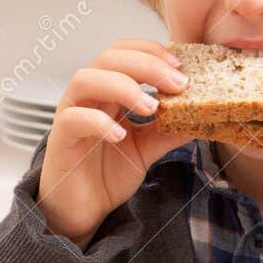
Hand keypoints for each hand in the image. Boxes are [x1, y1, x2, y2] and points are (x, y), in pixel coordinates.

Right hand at [37, 39, 192, 246]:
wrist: (83, 211)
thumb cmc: (107, 174)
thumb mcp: (147, 149)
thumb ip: (169, 131)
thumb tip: (202, 116)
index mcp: (107, 91)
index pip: (124, 52)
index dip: (151, 51)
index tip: (180, 65)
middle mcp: (88, 97)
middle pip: (108, 58)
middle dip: (146, 64)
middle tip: (176, 83)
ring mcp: (71, 114)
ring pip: (86, 79)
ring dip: (122, 86)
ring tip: (151, 107)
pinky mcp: (61, 139)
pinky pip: (75, 119)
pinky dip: (99, 122)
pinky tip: (121, 135)